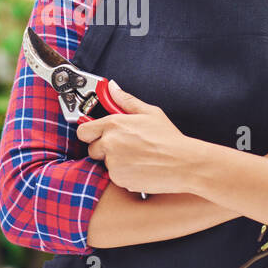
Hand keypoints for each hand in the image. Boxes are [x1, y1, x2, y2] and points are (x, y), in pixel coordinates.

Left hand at [76, 80, 193, 195]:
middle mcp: (110, 143)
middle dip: (104, 148)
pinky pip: (115, 176)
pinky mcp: (119, 179)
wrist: (183, 164)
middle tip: (124, 146)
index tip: (97, 133)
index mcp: (114, 124)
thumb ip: (126, 100)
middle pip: (92, 148)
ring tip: (136, 157)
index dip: (90, 132)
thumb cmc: (169, 139)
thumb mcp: (150, 113)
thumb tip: (112, 88)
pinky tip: (139, 167)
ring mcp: (113, 162)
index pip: (84, 130)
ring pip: (105, 163)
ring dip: (115, 161)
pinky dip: (123, 173)